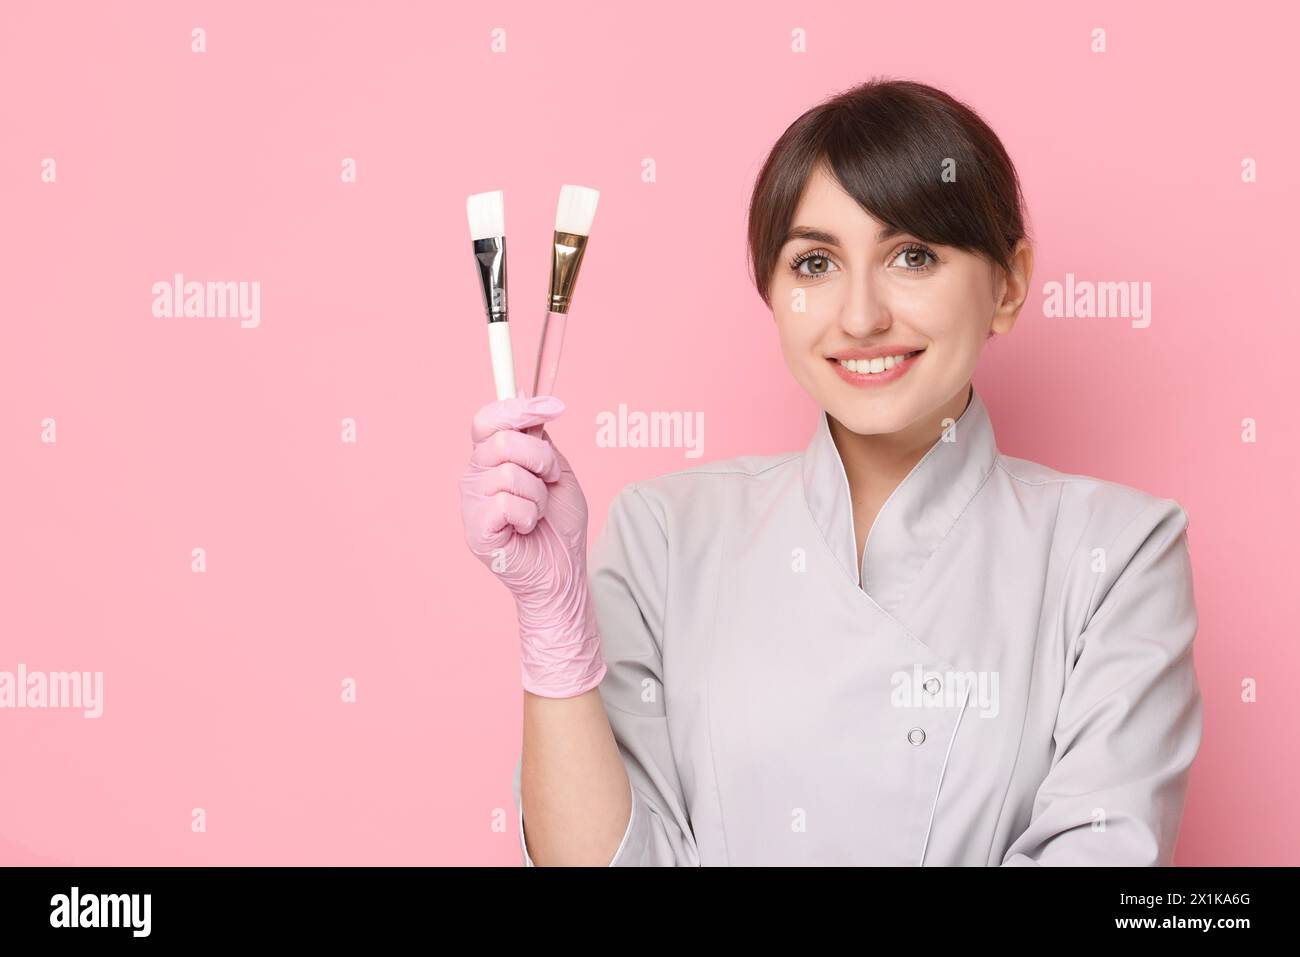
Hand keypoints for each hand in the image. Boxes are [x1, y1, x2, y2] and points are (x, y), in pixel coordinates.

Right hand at [459, 394, 605, 697]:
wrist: (562, 570)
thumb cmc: (558, 522)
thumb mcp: (557, 470)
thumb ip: (539, 438)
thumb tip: (528, 397)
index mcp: (491, 457)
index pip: (488, 419)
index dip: (518, 408)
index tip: (554, 408)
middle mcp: (475, 475)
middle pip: (504, 440)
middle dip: (541, 459)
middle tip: (549, 482)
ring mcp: (471, 502)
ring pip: (509, 472)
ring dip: (538, 495)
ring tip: (536, 513)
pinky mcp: (475, 528)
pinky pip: (506, 503)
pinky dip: (528, 515)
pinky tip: (526, 529)